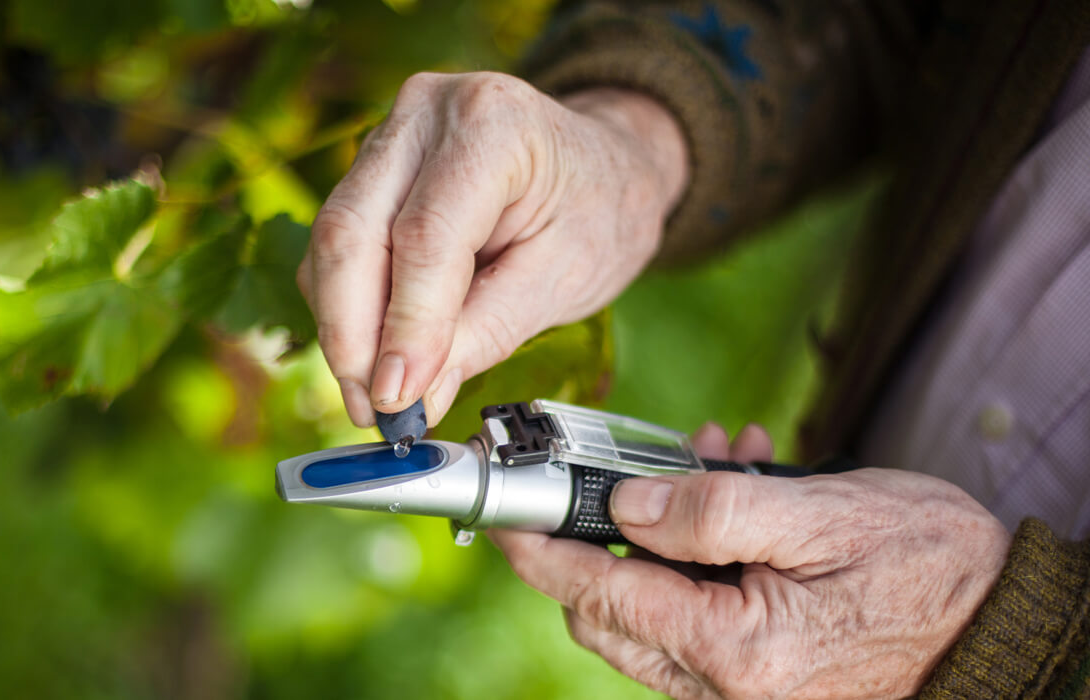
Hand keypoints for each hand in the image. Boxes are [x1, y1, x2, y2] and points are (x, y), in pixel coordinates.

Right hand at [297, 72, 687, 426]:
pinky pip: (338, 239)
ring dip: (342, 325)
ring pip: (333, 237)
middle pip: (351, 230)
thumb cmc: (599, 211)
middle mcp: (428, 112)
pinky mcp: (372, 161)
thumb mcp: (564, 281)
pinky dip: (348, 303)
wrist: (606, 164)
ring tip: (373, 393)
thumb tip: (414, 395)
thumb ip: (484, 335)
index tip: (397, 398)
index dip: (403, 326)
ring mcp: (393, 131)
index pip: (425, 236)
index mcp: (495, 125)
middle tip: (369, 408)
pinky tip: (375, 349)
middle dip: (351, 334)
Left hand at [491, 423, 1011, 698]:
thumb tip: (624, 504)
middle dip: (600, 532)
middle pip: (605, 613)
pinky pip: (693, 617)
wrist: (1008, 628)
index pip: (594, 596)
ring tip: (711, 460)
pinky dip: (695, 558)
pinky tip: (736, 495)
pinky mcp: (756, 677)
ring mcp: (737, 688)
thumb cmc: (932, 570)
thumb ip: (713, 510)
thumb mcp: (822, 515)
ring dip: (656, 534)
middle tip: (628, 465)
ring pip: (646, 611)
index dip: (536, 549)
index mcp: (733, 649)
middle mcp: (722, 686)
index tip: (502, 512)